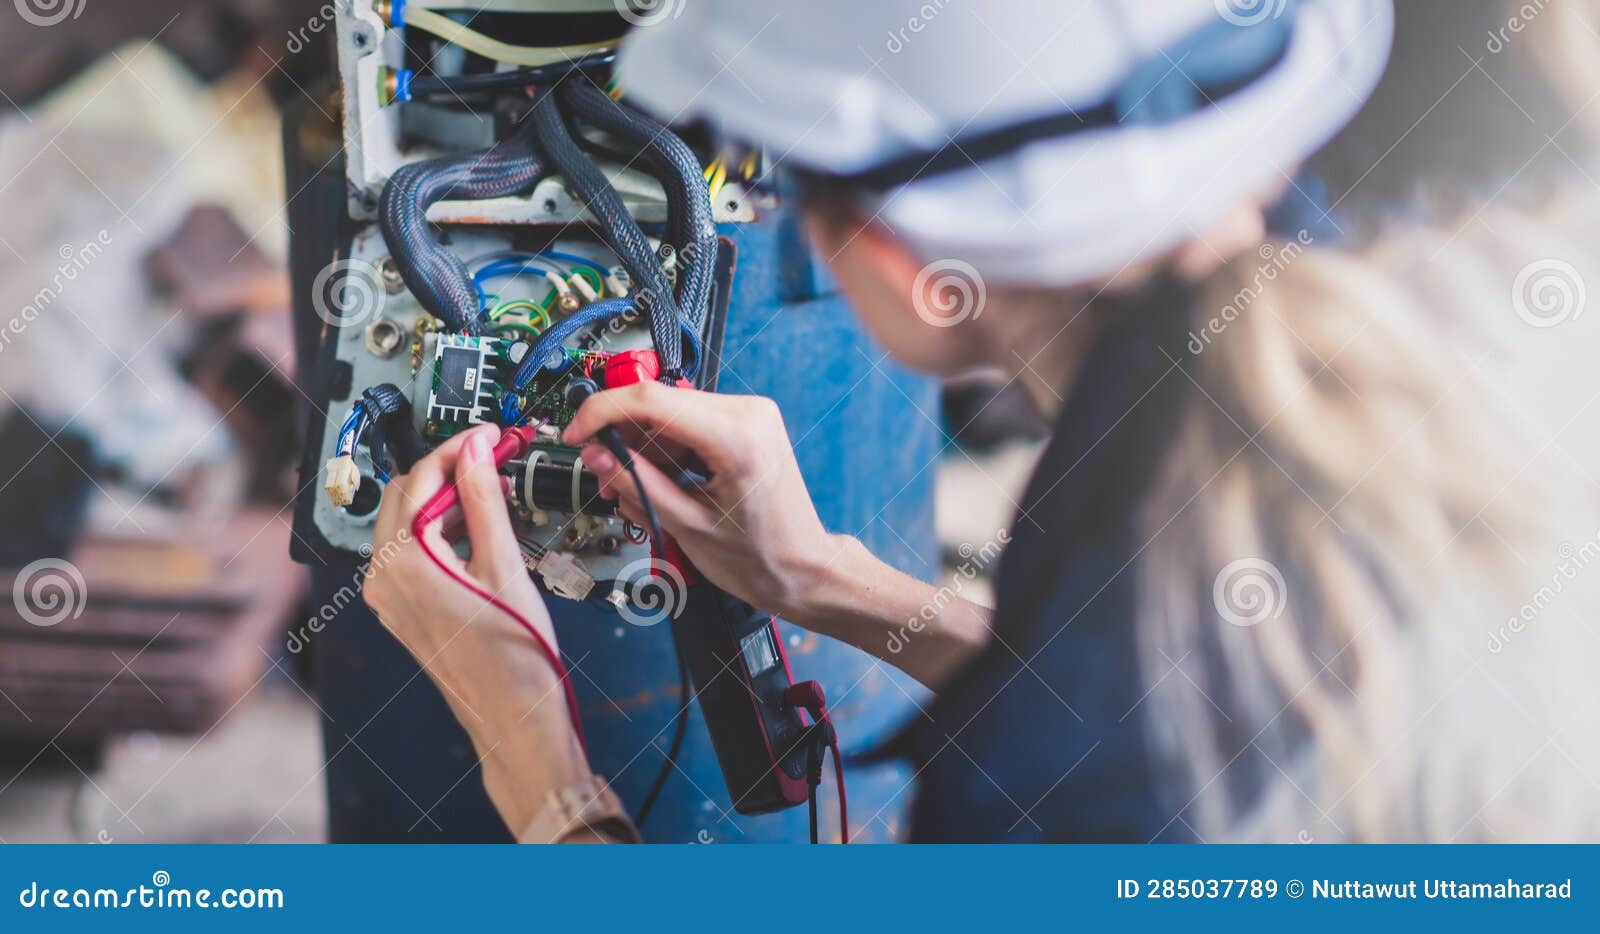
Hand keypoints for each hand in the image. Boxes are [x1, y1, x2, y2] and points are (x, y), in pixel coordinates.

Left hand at [364, 424, 589, 832]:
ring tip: (492, 491)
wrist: (516, 719)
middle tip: (494, 455)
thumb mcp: (503, 564)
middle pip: (404, 496)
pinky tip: (479, 530)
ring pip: (406, 523)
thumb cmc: (514, 658)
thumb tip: (476, 451)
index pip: (421, 479)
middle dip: (448, 471)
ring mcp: (391, 598)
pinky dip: (441, 532)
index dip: (459, 448)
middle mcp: (384, 580)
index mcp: (402, 564)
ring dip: (445, 500)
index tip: (491, 433)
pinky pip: (413, 554)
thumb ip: (483, 498)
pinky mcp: (405, 611)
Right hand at [562, 383, 840, 618]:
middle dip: (622, 439)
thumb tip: (596, 454)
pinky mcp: (746, 424)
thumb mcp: (686, 525)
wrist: (804, 569)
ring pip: (669, 414)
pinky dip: (666, 451)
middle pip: (658, 404)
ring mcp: (749, 415)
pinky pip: (689, 424)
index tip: (576, 434)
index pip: (651, 400)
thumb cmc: (761, 557)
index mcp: (737, 436)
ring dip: (643, 449)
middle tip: (605, 478)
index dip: (602, 413)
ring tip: (637, 493)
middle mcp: (747, 413)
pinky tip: (662, 485)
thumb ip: (636, 484)